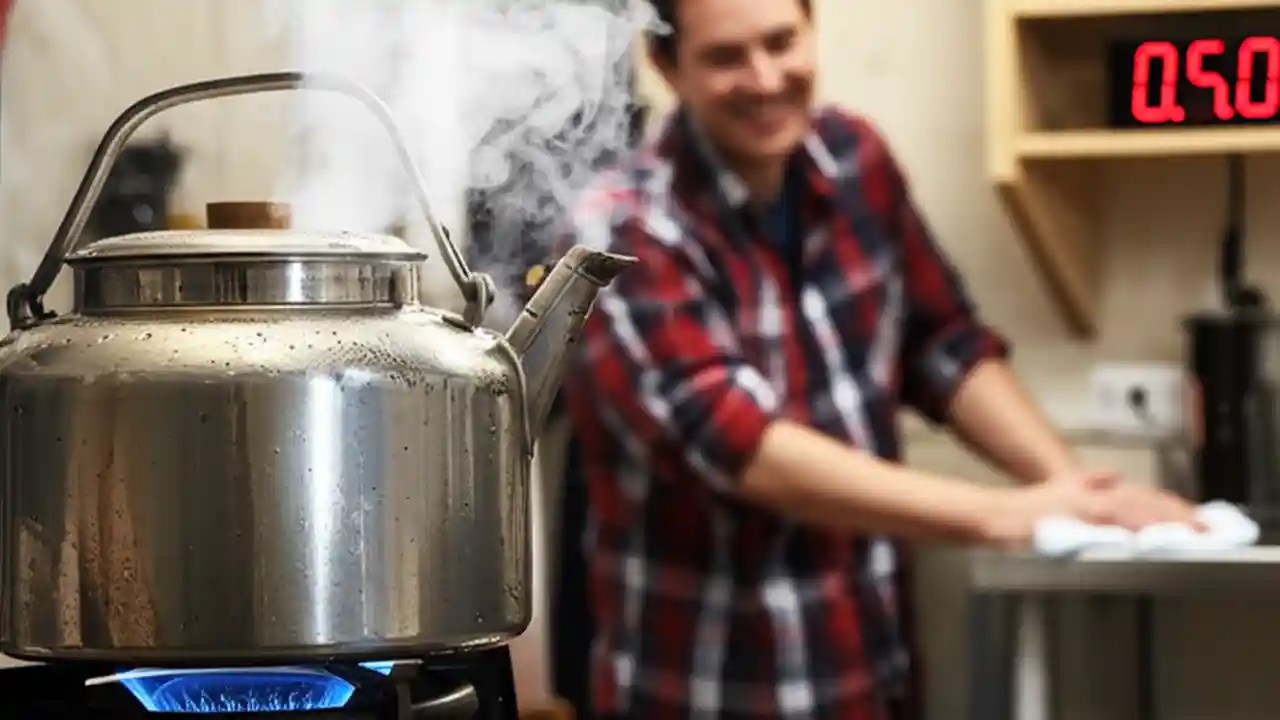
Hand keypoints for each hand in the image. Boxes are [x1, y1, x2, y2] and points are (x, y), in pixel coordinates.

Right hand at [981, 470, 1202, 548]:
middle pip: (1143, 499)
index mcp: (1093, 489)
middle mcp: (1092, 493)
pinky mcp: (1074, 519)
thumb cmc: (1025, 511)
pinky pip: (1110, 522)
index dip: (1169, 504)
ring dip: (1160, 519)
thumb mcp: (1059, 489)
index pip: (1141, 494)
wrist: (995, 515)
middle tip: (1202, 526)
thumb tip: (1113, 475)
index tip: (1194, 517)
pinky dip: (1131, 526)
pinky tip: (1148, 534)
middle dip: (1175, 512)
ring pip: (1132, 508)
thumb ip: (1087, 481)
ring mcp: (1084, 506)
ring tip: (1185, 530)